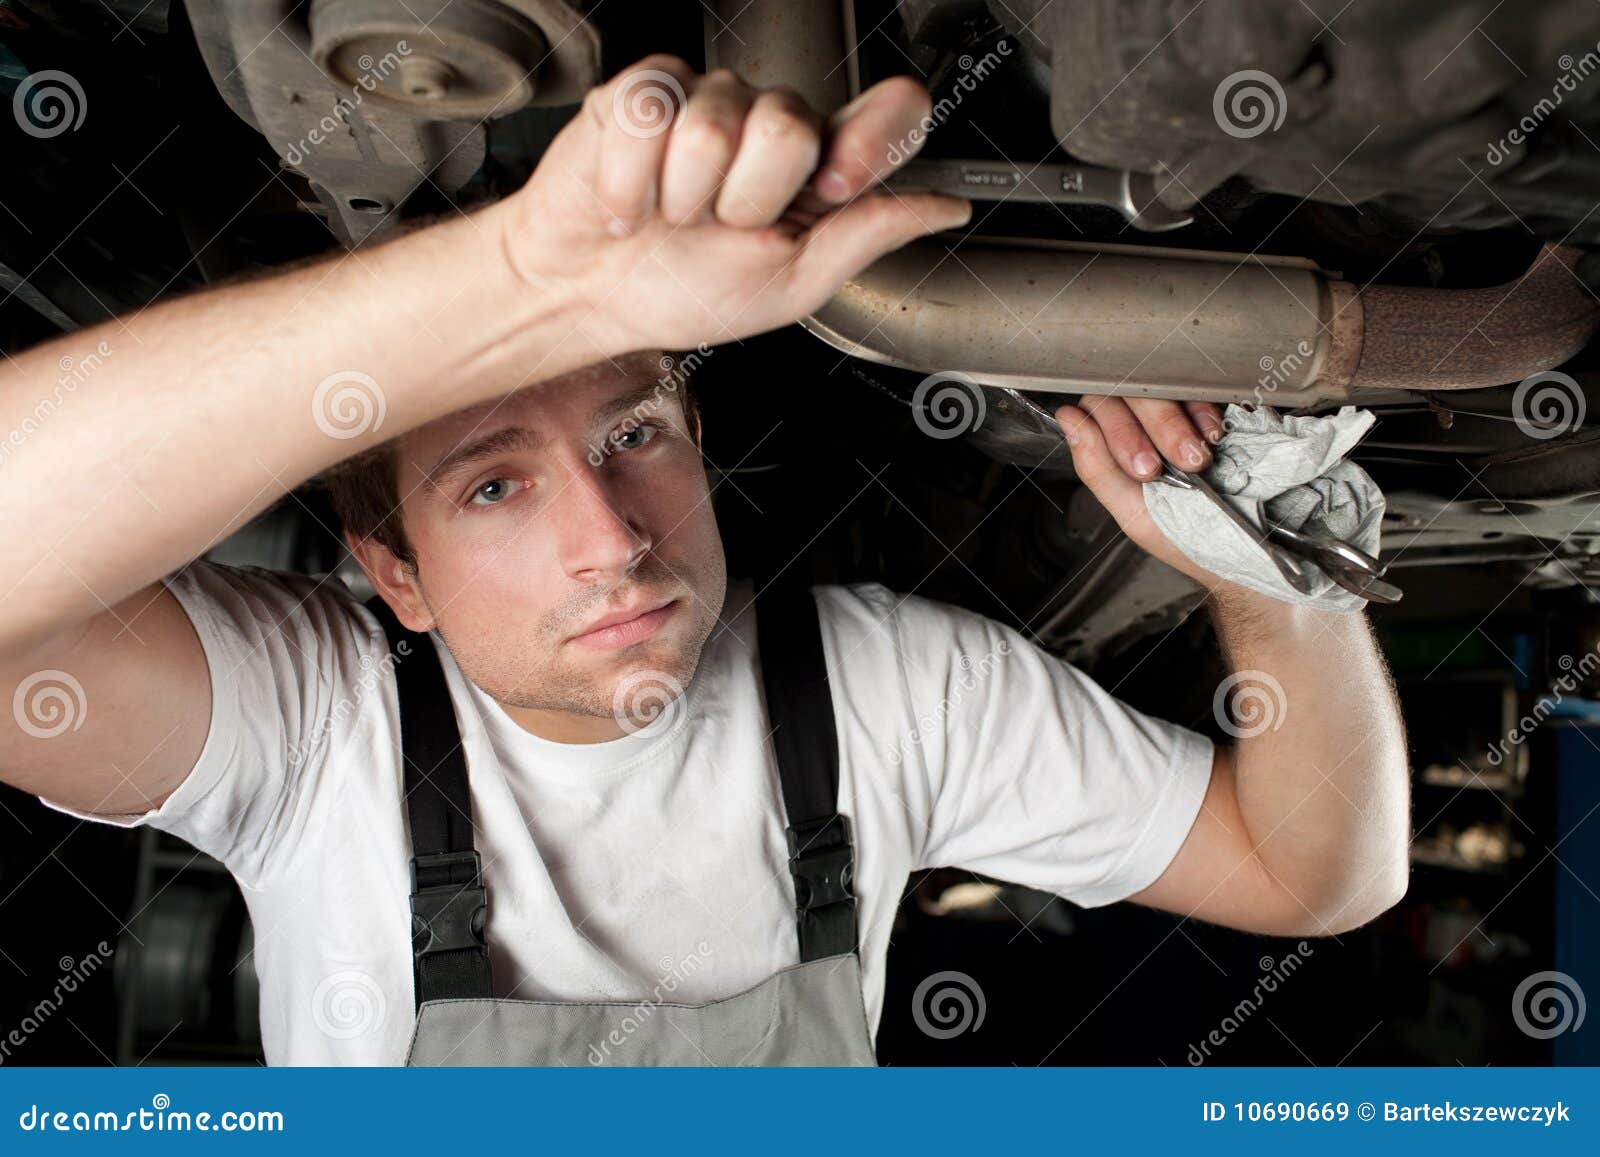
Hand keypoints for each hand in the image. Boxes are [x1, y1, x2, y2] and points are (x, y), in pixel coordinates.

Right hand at [498, 55, 970, 353]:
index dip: (870, 137)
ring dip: (684, 196)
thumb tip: (945, 207)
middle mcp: (771, 123)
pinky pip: (653, 112)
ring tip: (669, 218)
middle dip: (746, 198)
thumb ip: (867, 234)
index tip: (835, 187)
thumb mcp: (792, 284)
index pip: (889, 109)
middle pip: (790, 125)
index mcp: (820, 168)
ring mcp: (707, 100)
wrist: (590, 297)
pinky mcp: (645, 93)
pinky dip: (632, 180)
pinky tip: (629, 204)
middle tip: (718, 227)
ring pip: (717, 124)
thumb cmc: (684, 291)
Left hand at [1054, 395, 1228, 583]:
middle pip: (1130, 392)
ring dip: (1175, 424)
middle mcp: (1143, 423)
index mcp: (1117, 446)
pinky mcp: (1210, 405)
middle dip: (1151, 431)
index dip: (1118, 432)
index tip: (1145, 470)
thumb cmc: (1186, 537)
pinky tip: (1213, 440)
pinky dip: (1205, 412)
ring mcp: (1177, 411)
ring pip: (1161, 387)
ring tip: (1197, 461)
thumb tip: (1069, 419)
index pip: (1098, 408)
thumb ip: (1097, 468)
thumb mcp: (1135, 513)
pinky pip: (1201, 388)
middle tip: (1170, 467)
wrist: (1249, 550)